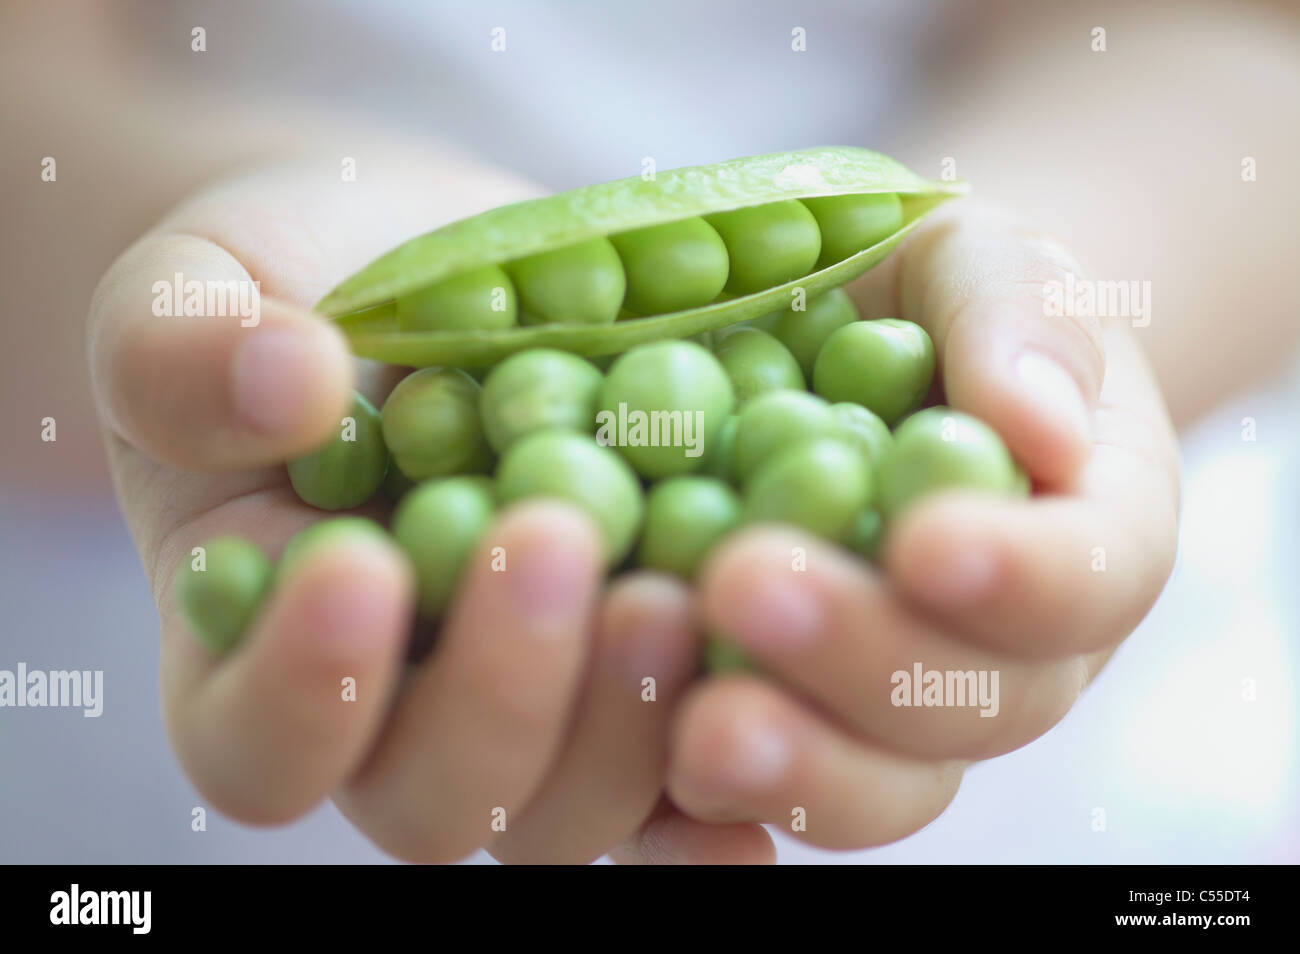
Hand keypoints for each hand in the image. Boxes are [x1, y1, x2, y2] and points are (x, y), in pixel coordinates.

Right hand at [89, 151, 769, 862]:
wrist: (429, 282)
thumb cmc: (290, 291)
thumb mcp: (199, 287)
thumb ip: (188, 345)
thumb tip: (285, 385)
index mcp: (259, 650)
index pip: (251, 736)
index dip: (303, 688)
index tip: (357, 564)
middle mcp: (400, 716)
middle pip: (434, 796)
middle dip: (499, 692)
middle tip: (558, 546)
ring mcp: (533, 710)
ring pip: (571, 806)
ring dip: (626, 718)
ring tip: (677, 586)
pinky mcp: (638, 676)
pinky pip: (684, 775)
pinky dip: (736, 774)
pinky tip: (784, 718)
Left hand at [665, 201, 1178, 848]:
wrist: (846, 345)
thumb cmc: (930, 298)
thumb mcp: (981, 259)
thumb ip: (1022, 319)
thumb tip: (1037, 423)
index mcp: (1085, 533)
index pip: (1094, 578)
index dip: (1024, 578)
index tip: (926, 539)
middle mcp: (1008, 650)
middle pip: (978, 707)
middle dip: (868, 662)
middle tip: (748, 591)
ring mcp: (899, 708)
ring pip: (882, 784)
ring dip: (796, 762)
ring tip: (698, 722)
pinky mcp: (793, 724)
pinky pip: (768, 799)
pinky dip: (712, 805)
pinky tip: (645, 769)